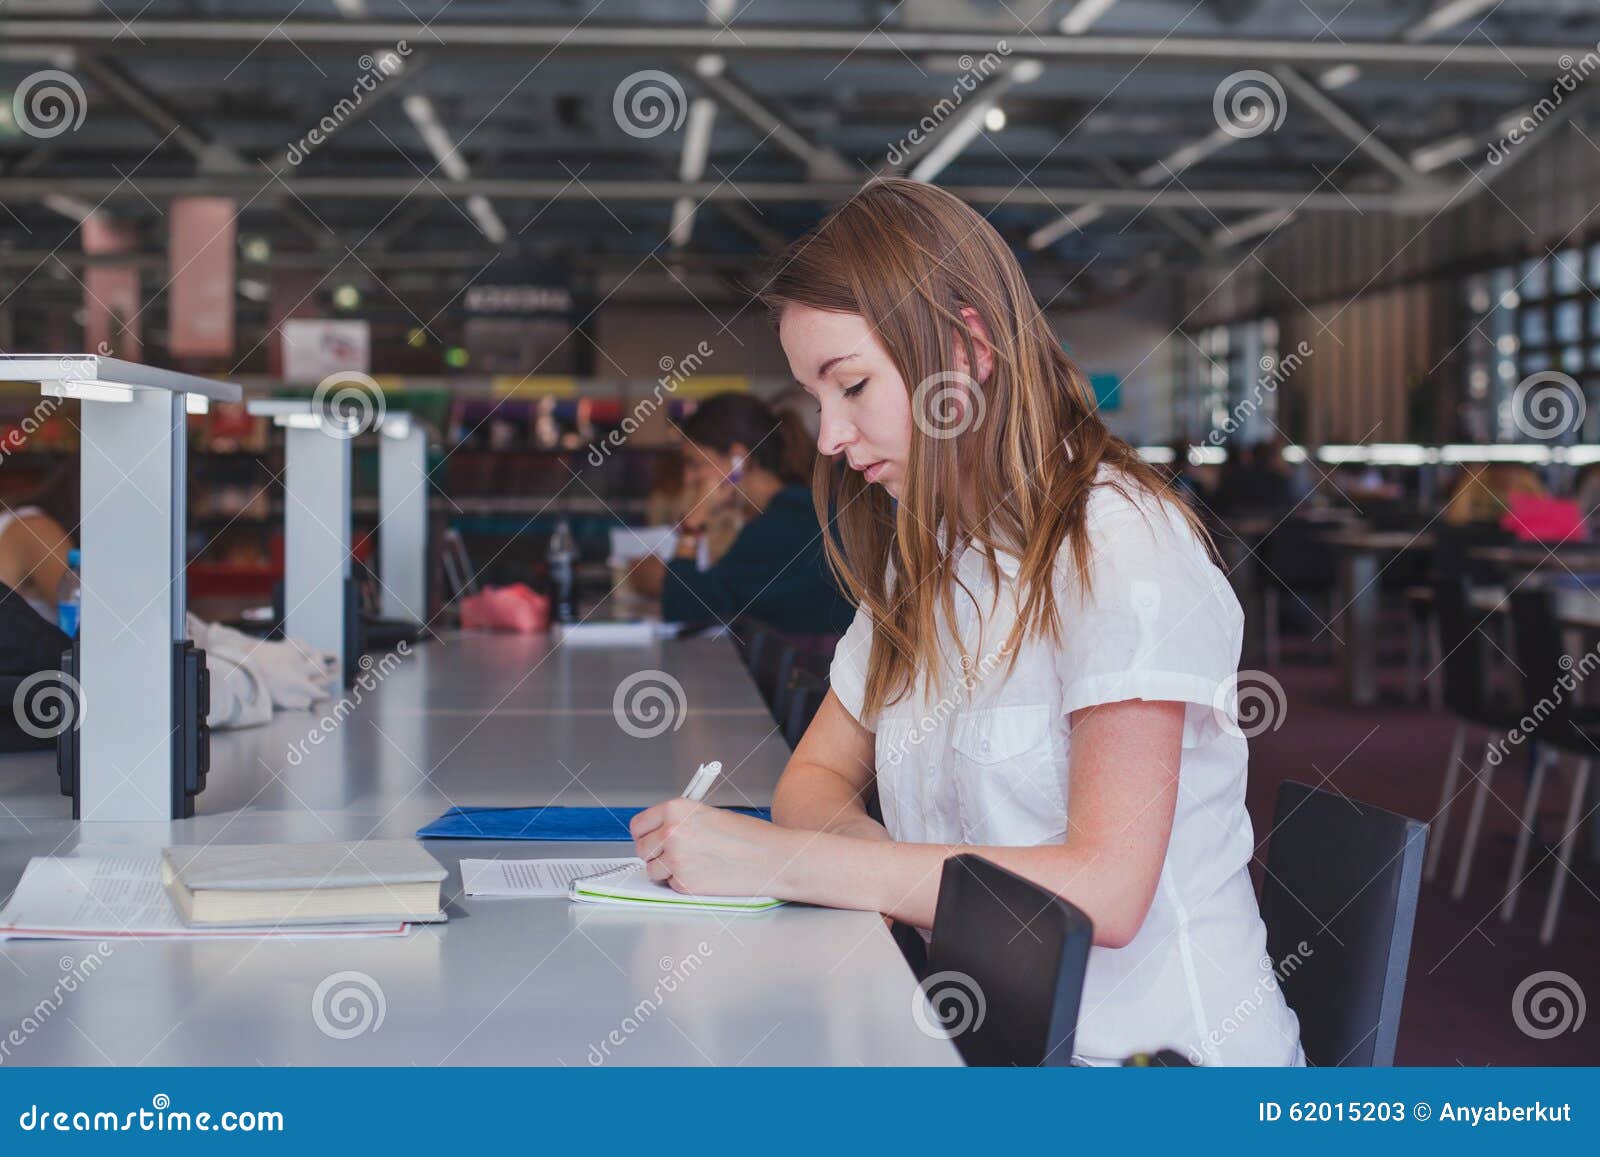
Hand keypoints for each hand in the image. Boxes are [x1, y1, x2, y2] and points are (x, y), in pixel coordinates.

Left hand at [629, 798, 795, 896]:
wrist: (771, 857)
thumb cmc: (748, 836)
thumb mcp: (709, 815)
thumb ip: (680, 821)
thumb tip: (660, 834)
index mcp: (676, 809)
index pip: (638, 825)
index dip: (644, 834)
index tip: (649, 839)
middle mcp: (671, 832)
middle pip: (642, 849)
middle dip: (654, 853)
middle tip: (673, 854)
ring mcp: (676, 860)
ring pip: (653, 870)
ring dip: (666, 871)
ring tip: (693, 864)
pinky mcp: (684, 884)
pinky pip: (671, 885)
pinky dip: (682, 883)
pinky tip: (704, 874)